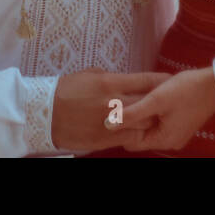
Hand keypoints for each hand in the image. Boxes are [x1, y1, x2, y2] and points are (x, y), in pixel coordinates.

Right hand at [51, 68, 172, 151]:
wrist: (45, 112)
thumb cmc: (65, 90)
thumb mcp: (89, 76)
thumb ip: (111, 79)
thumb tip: (126, 82)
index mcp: (110, 82)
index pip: (145, 80)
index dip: (161, 81)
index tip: (170, 81)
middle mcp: (114, 101)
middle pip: (149, 103)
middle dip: (159, 103)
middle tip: (165, 103)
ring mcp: (111, 122)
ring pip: (143, 124)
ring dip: (149, 121)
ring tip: (152, 119)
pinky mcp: (106, 139)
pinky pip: (130, 139)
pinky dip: (136, 135)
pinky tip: (135, 131)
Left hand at [109, 67, 214, 151]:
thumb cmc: (185, 90)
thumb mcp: (156, 100)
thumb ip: (131, 113)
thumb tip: (107, 124)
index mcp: (164, 140)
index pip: (131, 143)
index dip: (121, 128)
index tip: (112, 113)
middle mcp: (170, 142)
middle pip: (141, 136)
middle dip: (131, 122)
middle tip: (122, 103)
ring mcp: (177, 134)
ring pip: (150, 128)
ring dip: (142, 116)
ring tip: (136, 98)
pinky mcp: (181, 124)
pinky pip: (160, 123)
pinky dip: (153, 114)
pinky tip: (149, 99)